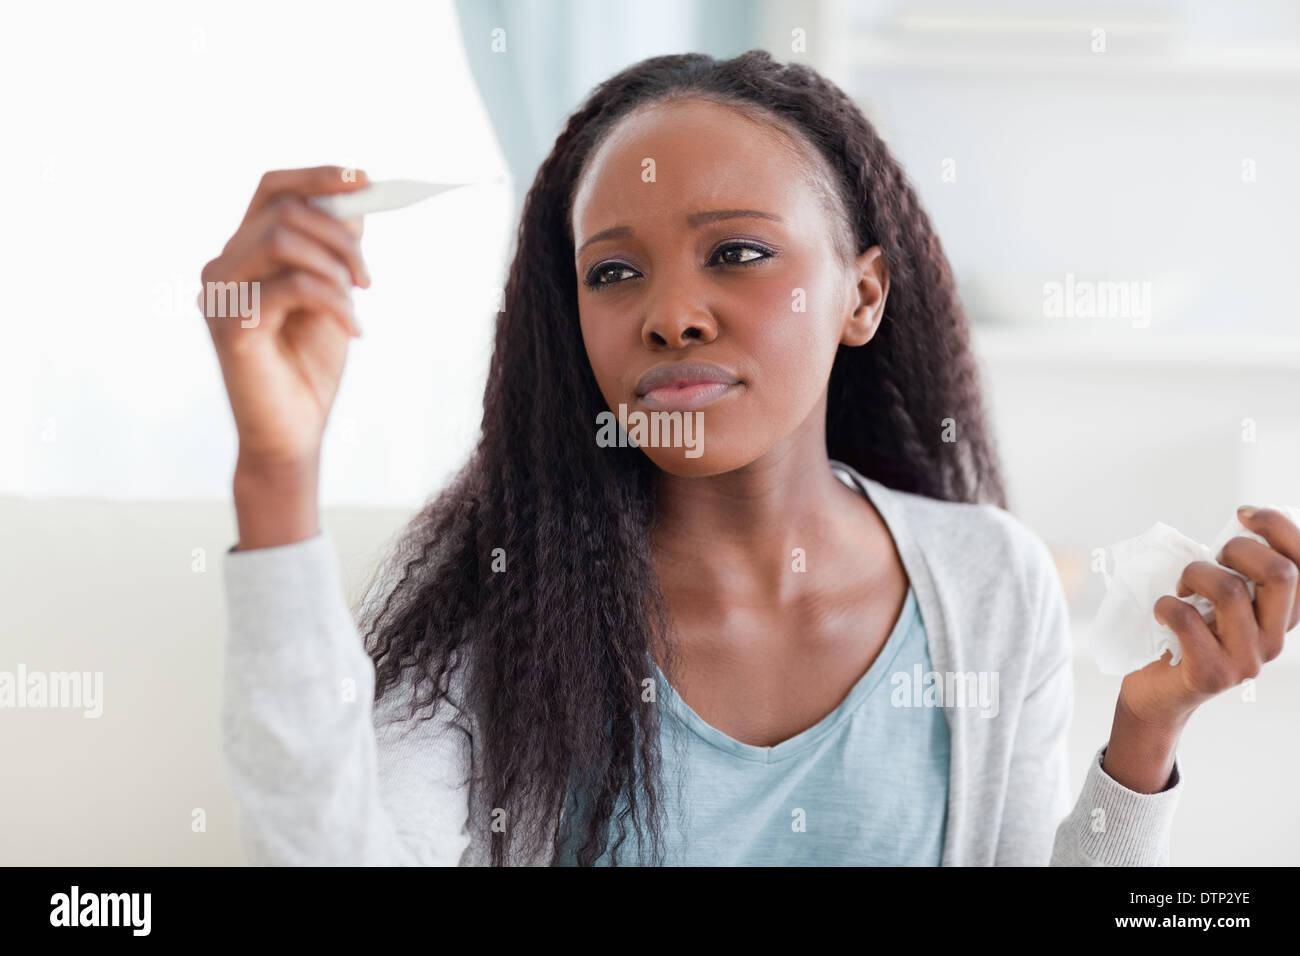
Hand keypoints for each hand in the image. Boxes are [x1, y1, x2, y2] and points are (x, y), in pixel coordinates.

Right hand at [200, 165, 370, 466]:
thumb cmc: (309, 366)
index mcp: (243, 253)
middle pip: (284, 210)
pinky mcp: (231, 325)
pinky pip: (292, 286)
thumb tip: (355, 196)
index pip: (272, 189)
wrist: (293, 433)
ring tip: (356, 302)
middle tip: (367, 279)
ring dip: (335, 266)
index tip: (362, 180)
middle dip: (340, 236)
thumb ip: (335, 248)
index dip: (317, 176)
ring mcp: (220, 294)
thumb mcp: (331, 294)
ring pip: (283, 239)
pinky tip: (353, 330)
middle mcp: (222, 267)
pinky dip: (334, 302)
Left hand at [1120, 506, 1299, 728]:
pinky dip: (1167, 605)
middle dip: (1239, 549)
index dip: (1280, 527)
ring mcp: (1246, 661)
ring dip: (1195, 574)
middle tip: (1212, 559)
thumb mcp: (1220, 599)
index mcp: (1283, 615)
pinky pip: (1188, 621)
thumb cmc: (1187, 634)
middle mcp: (1274, 639)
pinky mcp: (1212, 675)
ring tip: (1181, 588)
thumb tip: (1238, 524)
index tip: (1244, 514)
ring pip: (1230, 592)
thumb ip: (1237, 571)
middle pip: (1281, 574)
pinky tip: (1163, 611)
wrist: (1158, 692)